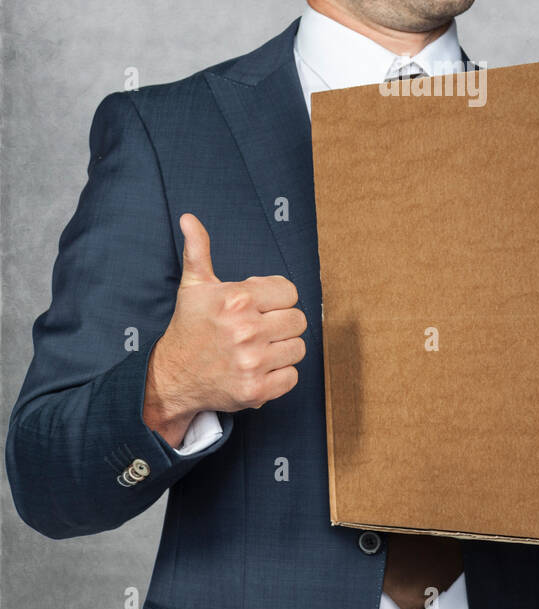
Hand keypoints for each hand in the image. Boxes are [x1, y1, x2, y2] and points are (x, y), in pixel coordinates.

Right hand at [142, 213, 306, 445]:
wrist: (171, 377)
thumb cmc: (188, 328)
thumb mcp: (193, 286)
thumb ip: (198, 249)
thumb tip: (189, 218)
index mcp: (237, 299)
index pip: (289, 292)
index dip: (276, 298)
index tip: (259, 306)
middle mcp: (246, 330)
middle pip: (298, 320)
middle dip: (281, 323)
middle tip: (259, 329)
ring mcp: (252, 362)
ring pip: (298, 348)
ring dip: (282, 349)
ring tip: (259, 349)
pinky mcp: (256, 390)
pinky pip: (292, 377)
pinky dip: (279, 375)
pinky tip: (259, 368)